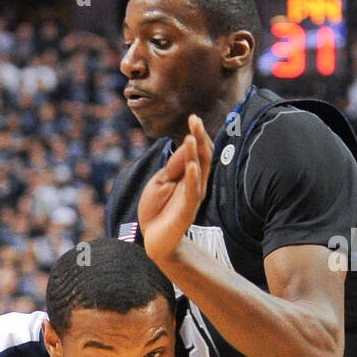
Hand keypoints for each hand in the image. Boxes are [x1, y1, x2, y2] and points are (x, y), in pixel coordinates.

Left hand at [137, 114, 212, 264]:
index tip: (192, 117)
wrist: (154, 239)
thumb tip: (184, 145)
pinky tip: (193, 166)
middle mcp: (195, 183)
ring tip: (193, 136)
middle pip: (202, 156)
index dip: (196, 134)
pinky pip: (193, 192)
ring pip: (200, 171)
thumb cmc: (157, 209)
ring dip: (196, 153)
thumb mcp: (160, 182)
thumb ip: (172, 167)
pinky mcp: (187, 210)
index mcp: (188, 175)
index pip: (196, 151)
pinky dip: (193, 178)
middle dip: (199, 138)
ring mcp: (193, 196)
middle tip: (194, 120)